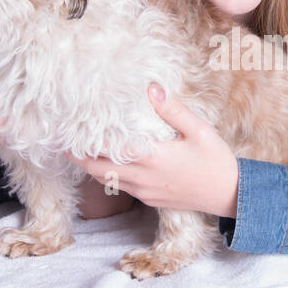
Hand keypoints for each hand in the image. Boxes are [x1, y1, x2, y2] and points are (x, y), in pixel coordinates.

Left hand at [67, 84, 239, 217]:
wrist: (228, 195)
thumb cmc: (215, 160)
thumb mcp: (199, 130)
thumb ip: (172, 110)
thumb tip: (151, 88)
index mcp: (152, 157)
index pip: (109, 148)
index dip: (85, 140)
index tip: (70, 126)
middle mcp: (143, 177)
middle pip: (97, 168)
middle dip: (76, 156)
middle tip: (59, 141)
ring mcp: (144, 191)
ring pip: (105, 179)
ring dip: (89, 166)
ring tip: (76, 150)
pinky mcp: (148, 199)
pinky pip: (120, 186)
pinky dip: (106, 174)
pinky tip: (106, 163)